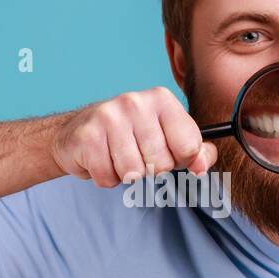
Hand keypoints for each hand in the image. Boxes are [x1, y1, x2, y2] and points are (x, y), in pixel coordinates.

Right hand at [51, 86, 217, 186]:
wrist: (77, 131)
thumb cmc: (130, 136)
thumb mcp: (167, 136)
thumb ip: (195, 150)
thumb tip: (201, 165)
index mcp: (162, 99)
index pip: (189, 147)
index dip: (180, 159)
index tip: (167, 152)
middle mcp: (135, 102)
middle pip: (162, 164)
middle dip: (150, 169)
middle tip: (136, 154)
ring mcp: (109, 117)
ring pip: (134, 174)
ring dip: (125, 175)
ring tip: (117, 156)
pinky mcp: (87, 137)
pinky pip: (108, 178)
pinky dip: (105, 177)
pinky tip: (101, 159)